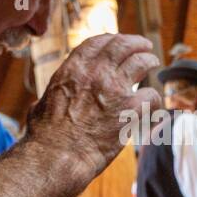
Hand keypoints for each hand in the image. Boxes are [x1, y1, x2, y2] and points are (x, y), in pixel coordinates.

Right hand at [25, 34, 160, 177]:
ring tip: (153, 63)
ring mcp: (115, 89)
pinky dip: (154, 98)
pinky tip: (153, 103)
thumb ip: (51, 98)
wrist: (57, 156)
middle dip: (135, 43)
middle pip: (122, 46)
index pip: (98, 42)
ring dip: (148, 61)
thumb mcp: (41, 105)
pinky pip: (151, 95)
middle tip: (144, 46)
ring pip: (141, 63)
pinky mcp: (130, 109)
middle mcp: (96, 72)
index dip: (111, 39)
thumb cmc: (44, 136)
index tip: (118, 42)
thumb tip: (43, 103)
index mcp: (73, 69)